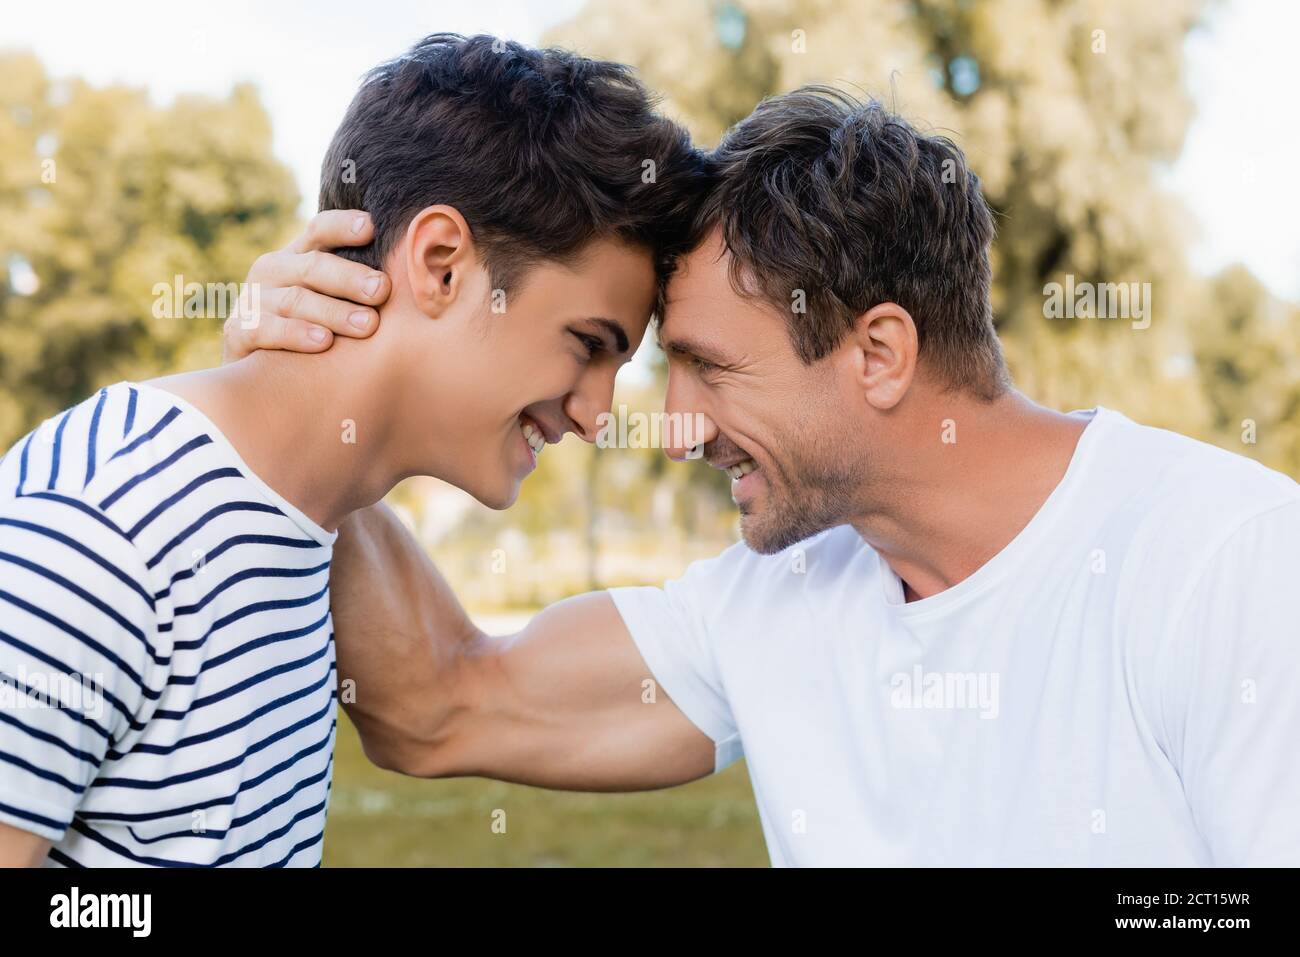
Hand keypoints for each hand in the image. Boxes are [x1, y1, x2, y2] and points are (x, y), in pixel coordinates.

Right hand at [223, 210, 392, 361]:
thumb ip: (362, 289)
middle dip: (350, 278)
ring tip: (366, 325)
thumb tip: (416, 278)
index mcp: (297, 256)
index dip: (343, 226)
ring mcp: (253, 299)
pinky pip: (266, 329)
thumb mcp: (332, 304)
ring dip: (333, 312)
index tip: (371, 227)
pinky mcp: (238, 331)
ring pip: (295, 300)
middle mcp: (272, 271)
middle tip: (382, 290)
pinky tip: (323, 342)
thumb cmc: (311, 333)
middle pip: (312, 266)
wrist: (259, 376)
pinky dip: (296, 335)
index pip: (319, 230)